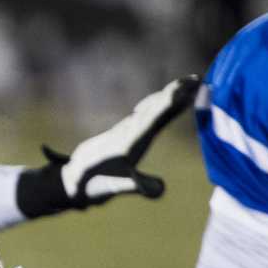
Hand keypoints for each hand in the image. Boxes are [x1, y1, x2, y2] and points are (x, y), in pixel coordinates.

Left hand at [18, 75, 200, 216]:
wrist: (71, 179)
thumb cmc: (95, 184)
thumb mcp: (117, 187)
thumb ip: (139, 186)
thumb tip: (162, 189)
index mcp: (131, 141)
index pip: (154, 118)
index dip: (169, 104)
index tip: (184, 90)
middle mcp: (129, 131)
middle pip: (155, 107)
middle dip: (175, 93)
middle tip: (196, 78)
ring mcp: (127, 130)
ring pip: (151, 107)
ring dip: (169, 95)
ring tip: (187, 84)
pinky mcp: (126, 133)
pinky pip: (145, 114)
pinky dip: (158, 104)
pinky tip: (163, 98)